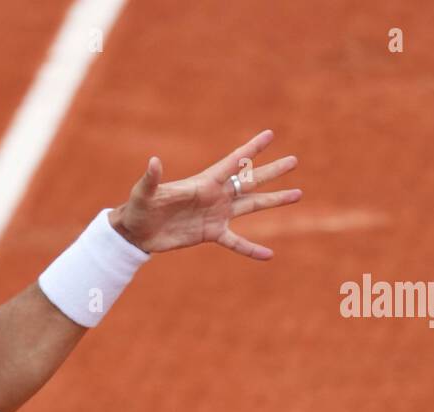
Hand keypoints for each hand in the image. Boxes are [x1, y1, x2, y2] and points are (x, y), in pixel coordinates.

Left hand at [108, 130, 300, 259]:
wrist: (136, 233)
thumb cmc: (138, 208)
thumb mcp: (144, 193)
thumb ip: (152, 179)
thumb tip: (153, 161)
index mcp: (204, 182)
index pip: (232, 162)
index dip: (251, 149)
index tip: (270, 135)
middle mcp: (215, 196)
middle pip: (250, 181)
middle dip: (272, 171)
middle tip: (294, 160)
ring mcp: (216, 214)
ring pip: (251, 205)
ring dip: (274, 200)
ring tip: (297, 193)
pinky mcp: (211, 233)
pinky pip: (236, 241)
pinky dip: (252, 248)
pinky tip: (269, 255)